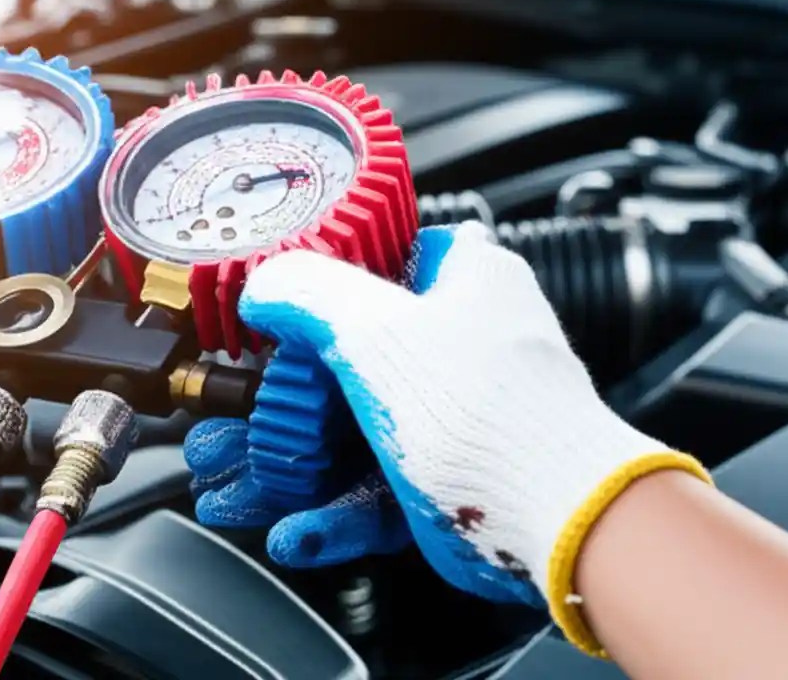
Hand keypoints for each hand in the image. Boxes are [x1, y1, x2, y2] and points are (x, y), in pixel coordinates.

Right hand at [202, 222, 708, 652]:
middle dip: (277, 398)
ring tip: (234, 482)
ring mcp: (452, 418)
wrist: (557, 518)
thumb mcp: (375, 328)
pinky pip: (372, 493)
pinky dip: (330, 514)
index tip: (268, 302)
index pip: (382, 258)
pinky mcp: (446, 482)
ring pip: (349, 435)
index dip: (319, 277)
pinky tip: (292, 530)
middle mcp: (461, 345)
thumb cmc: (489, 410)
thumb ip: (308, 294)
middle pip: (347, 359)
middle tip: (230, 409)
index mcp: (463, 281)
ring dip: (287, 465)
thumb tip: (266, 285)